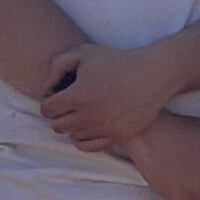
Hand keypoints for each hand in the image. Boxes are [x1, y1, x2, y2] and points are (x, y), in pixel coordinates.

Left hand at [40, 41, 175, 149]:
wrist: (153, 74)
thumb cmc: (116, 60)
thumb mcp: (83, 53)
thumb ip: (57, 66)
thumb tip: (46, 89)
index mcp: (79, 94)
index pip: (47, 109)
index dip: (49, 100)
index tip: (59, 94)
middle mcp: (90, 115)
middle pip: (57, 125)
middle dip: (59, 114)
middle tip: (69, 102)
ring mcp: (105, 128)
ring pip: (72, 136)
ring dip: (72, 125)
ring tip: (82, 110)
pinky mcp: (118, 137)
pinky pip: (88, 146)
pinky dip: (83, 138)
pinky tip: (90, 124)